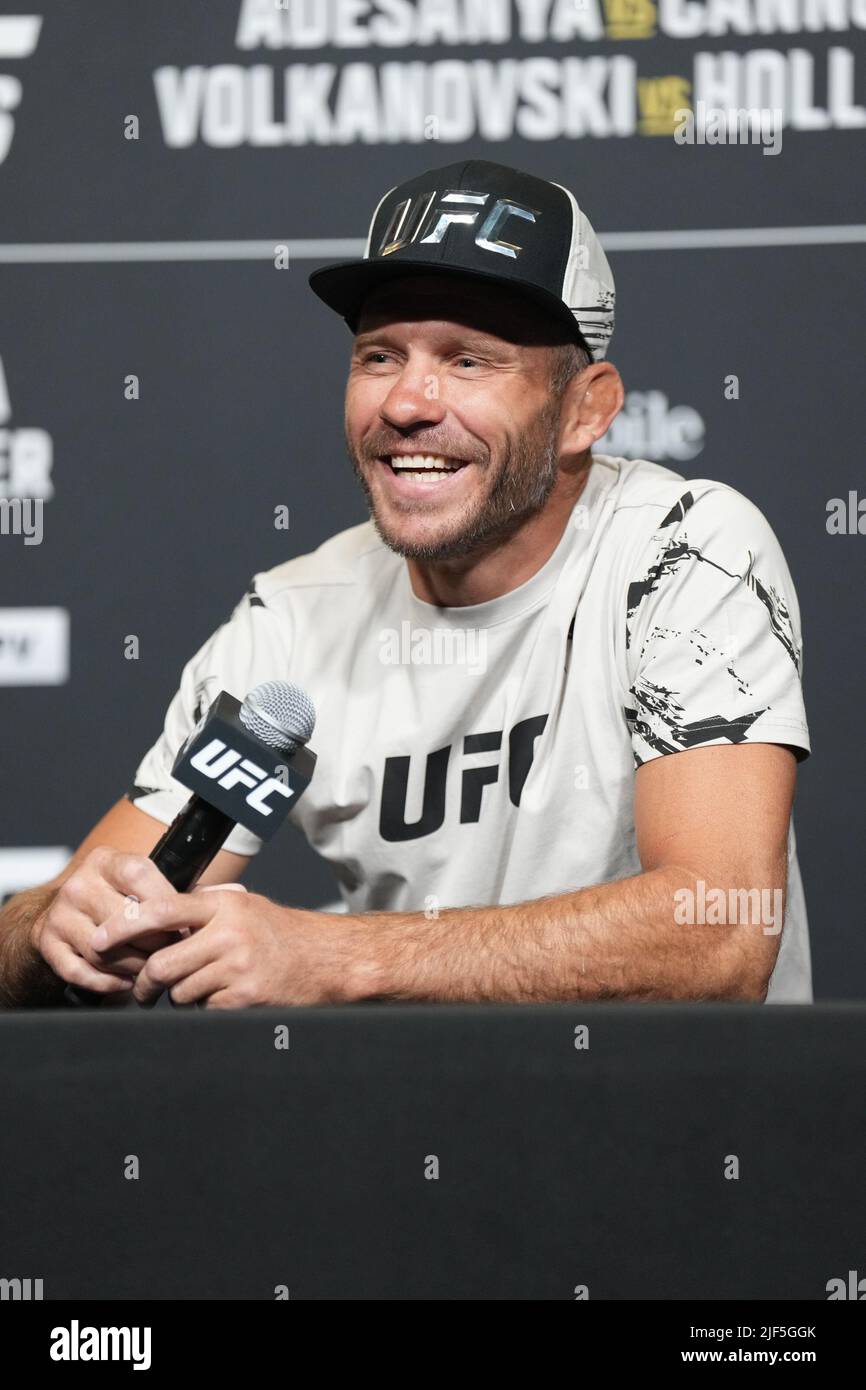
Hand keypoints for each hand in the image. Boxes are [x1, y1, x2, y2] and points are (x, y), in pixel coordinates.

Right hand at [33, 847, 179, 994]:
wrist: (65, 911)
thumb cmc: (116, 898)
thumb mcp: (137, 882)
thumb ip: (168, 891)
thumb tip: (216, 902)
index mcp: (106, 861)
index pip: (140, 878)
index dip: (166, 907)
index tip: (183, 927)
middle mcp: (79, 884)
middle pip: (125, 921)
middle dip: (155, 945)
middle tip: (171, 955)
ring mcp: (60, 914)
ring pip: (104, 952)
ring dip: (133, 968)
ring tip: (150, 971)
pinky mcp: (46, 943)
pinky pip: (81, 972)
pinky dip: (108, 983)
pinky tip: (125, 983)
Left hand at [91, 885, 362, 1008]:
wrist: (327, 958)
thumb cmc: (282, 932)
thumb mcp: (244, 905)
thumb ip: (205, 906)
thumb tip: (152, 907)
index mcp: (224, 905)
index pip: (161, 910)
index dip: (123, 926)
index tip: (99, 939)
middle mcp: (229, 933)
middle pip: (161, 964)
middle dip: (145, 983)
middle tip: (139, 990)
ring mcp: (238, 967)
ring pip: (180, 993)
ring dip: (181, 998)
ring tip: (202, 989)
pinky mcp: (246, 998)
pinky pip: (205, 1011)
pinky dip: (207, 1010)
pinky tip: (226, 999)